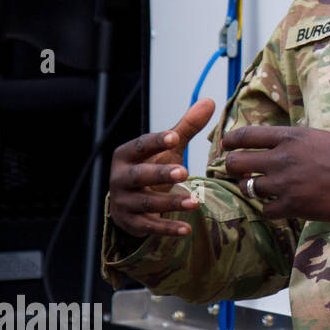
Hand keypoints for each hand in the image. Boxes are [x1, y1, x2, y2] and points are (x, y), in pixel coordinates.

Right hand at [108, 99, 215, 237]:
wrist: (130, 202)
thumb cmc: (151, 167)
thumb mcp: (167, 148)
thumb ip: (185, 127)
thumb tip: (209, 101)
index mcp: (126, 156)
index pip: (140, 146)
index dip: (157, 141)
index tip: (175, 137)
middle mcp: (120, 178)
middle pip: (139, 175)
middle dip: (160, 173)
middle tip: (183, 171)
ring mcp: (123, 202)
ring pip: (146, 203)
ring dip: (170, 203)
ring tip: (194, 202)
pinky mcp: (131, 223)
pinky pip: (149, 227)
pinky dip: (168, 228)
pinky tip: (187, 229)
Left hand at [222, 126, 329, 222]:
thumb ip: (307, 140)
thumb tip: (298, 143)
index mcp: (293, 137)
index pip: (246, 135)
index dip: (231, 140)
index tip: (227, 145)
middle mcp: (284, 158)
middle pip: (236, 162)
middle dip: (235, 167)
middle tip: (242, 173)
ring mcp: (286, 184)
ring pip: (247, 188)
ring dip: (252, 190)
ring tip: (262, 190)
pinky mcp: (294, 207)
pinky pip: (265, 210)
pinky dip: (270, 209)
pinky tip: (281, 207)